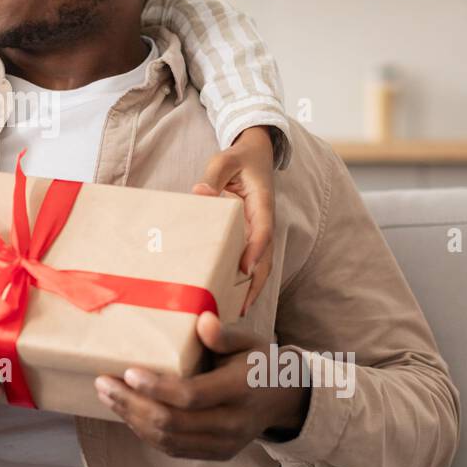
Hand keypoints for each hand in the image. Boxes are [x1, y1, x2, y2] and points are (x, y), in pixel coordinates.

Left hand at [92, 312, 308, 460]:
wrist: (284, 400)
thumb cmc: (260, 363)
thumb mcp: (251, 341)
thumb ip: (225, 334)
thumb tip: (202, 320)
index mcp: (241, 390)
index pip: (192, 396)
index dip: (156, 388)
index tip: (128, 372)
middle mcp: (232, 423)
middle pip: (173, 423)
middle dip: (132, 404)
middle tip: (104, 383)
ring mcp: (224, 444)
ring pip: (168, 440)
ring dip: (132, 419)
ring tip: (108, 395)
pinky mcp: (215, 454)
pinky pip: (173, 449)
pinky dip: (145, 431)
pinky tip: (127, 412)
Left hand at [193, 125, 275, 315]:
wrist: (255, 154)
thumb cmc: (239, 158)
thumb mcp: (224, 160)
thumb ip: (213, 176)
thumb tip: (200, 193)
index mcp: (262, 203)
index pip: (262, 231)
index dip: (255, 250)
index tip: (245, 268)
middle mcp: (265, 221)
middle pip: (265, 257)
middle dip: (255, 283)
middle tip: (240, 308)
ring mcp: (259, 230)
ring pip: (260, 263)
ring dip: (251, 287)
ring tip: (235, 312)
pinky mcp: (252, 236)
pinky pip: (251, 259)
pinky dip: (245, 279)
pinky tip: (232, 297)